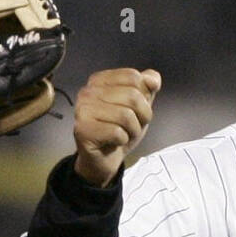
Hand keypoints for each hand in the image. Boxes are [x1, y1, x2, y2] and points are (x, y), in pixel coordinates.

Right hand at [72, 68, 160, 187]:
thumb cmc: (119, 131)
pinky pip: (117, 132)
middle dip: (142, 116)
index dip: (144, 97)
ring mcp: (82, 110)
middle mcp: (88, 92)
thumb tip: (153, 79)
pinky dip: (123, 140)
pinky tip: (114, 142)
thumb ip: (146, 89)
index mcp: (100, 81)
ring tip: (123, 135)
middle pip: (132, 95)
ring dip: (133, 130)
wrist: (104, 159)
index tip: (135, 111)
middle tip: (131, 127)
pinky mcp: (82, 130)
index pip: (133, 77)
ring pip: (126, 115)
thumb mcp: (138, 107)